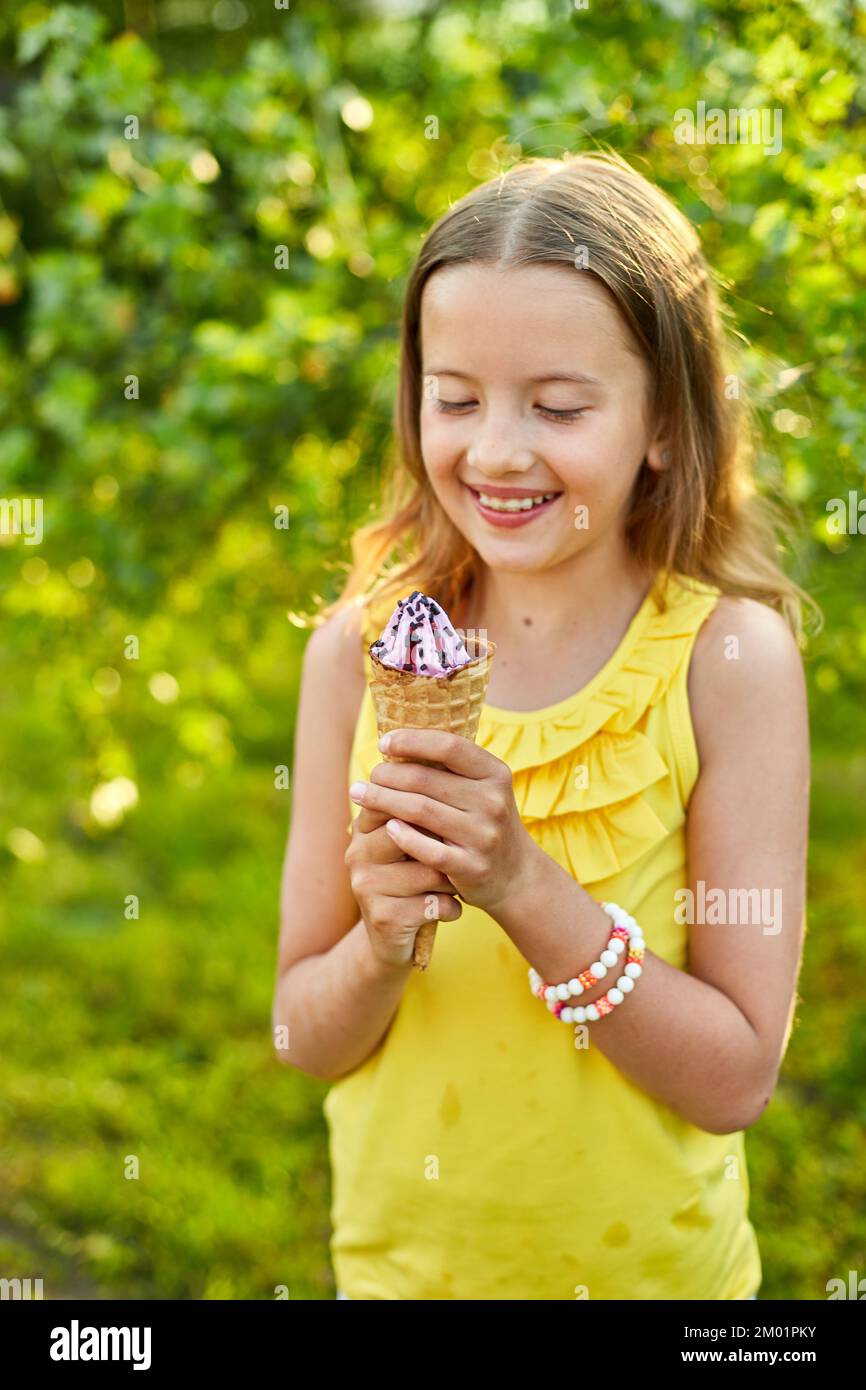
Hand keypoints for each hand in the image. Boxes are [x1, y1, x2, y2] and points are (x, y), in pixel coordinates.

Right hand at [344, 799, 462, 970]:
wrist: (392, 940)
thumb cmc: (412, 879)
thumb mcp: (412, 842)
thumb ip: (422, 810)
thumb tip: (449, 767)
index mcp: (365, 827)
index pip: (397, 798)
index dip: (433, 803)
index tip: (458, 814)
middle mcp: (358, 852)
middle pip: (416, 831)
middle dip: (446, 843)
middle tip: (461, 851)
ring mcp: (366, 886)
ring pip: (430, 871)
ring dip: (451, 880)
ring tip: (452, 885)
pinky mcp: (383, 918)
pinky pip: (433, 904)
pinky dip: (451, 908)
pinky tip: (451, 909)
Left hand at [348, 728, 536, 917]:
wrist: (518, 876)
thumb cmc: (485, 823)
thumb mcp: (481, 790)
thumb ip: (449, 769)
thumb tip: (396, 741)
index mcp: (494, 774)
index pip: (448, 746)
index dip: (411, 740)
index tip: (384, 742)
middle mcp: (493, 801)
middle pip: (425, 780)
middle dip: (386, 775)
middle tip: (365, 777)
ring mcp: (484, 835)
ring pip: (420, 810)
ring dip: (382, 801)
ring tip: (359, 795)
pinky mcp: (472, 867)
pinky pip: (428, 849)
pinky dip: (403, 836)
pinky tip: (385, 827)